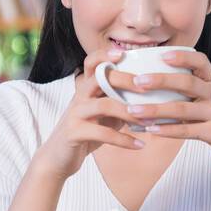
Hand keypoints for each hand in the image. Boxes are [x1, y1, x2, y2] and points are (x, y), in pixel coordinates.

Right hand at [33, 47, 150, 180]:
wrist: (59, 157)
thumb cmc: (87, 132)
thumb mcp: (105, 115)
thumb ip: (121, 103)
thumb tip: (151, 96)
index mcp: (86, 88)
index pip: (91, 63)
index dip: (105, 55)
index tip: (124, 53)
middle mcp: (79, 97)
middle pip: (100, 78)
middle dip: (125, 80)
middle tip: (147, 87)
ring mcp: (75, 114)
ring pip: (103, 105)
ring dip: (129, 112)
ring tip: (148, 121)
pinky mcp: (74, 133)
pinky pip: (102, 133)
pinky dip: (124, 140)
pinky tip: (139, 145)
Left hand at [128, 49, 210, 174]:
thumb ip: (192, 94)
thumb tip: (155, 84)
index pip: (201, 61)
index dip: (183, 56)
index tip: (161, 55)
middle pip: (187, 82)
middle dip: (160, 81)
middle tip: (136, 82)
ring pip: (182, 109)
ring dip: (155, 110)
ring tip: (133, 111)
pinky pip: (187, 131)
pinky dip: (167, 130)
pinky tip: (150, 130)